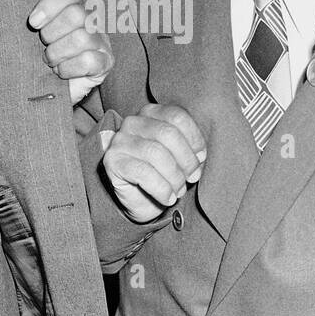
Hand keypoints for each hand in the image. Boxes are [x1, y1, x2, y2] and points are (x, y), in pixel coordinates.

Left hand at [29, 0, 112, 104]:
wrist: (45, 94)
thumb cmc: (35, 61)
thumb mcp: (27, 36)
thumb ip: (23, 14)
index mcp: (71, 8)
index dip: (51, 4)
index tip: (33, 22)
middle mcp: (90, 21)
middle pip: (76, 14)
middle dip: (52, 34)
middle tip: (43, 47)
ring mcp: (101, 41)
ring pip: (81, 38)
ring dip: (58, 53)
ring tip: (50, 62)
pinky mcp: (105, 62)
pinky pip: (89, 60)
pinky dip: (69, 69)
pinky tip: (61, 73)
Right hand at [101, 104, 206, 222]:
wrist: (143, 202)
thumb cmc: (164, 175)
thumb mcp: (182, 158)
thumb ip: (191, 150)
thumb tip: (199, 155)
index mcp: (151, 113)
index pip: (177, 117)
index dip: (194, 138)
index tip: (201, 157)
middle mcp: (133, 122)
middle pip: (167, 133)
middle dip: (186, 159)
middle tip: (193, 177)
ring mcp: (120, 141)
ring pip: (156, 153)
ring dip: (174, 177)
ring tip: (179, 190)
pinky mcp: (112, 161)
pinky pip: (143, 172)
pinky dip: (161, 189)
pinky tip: (168, 198)